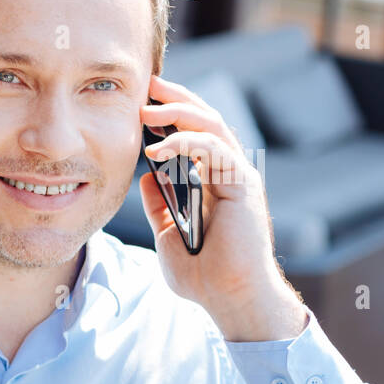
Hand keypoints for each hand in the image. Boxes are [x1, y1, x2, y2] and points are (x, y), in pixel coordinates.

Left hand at [138, 75, 307, 341]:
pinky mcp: (242, 187)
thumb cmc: (204, 274)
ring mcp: (238, 178)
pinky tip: (157, 149)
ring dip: (178, 113)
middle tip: (147, 85)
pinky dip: (185, 144)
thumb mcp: (167, 234)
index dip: (171, 114)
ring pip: (211, 127)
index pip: (194, 134)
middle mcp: (229, 173)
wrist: (229, 298)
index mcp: (213, 181)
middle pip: (205, 120)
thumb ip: (159, 205)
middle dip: (175, 99)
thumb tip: (145, 178)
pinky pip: (214, 152)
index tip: (142, 102)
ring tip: (146, 110)